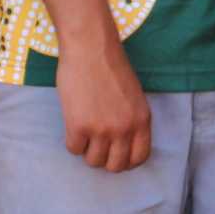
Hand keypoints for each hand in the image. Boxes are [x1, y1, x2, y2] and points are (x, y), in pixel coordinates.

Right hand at [56, 34, 153, 171]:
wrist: (90, 47)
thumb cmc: (109, 66)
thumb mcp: (133, 96)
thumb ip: (131, 119)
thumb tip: (121, 144)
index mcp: (142, 120)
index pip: (140, 157)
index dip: (127, 161)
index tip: (116, 154)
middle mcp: (125, 128)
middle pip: (116, 166)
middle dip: (105, 159)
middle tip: (97, 145)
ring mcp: (102, 129)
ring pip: (93, 161)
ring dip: (87, 150)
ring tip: (85, 131)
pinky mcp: (78, 126)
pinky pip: (74, 149)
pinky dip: (72, 141)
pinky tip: (73, 122)